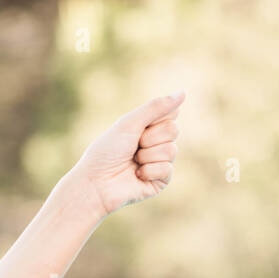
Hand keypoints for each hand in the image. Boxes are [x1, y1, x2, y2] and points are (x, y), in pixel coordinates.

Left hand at [70, 92, 184, 217]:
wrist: (95, 183)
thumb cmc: (106, 153)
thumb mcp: (129, 124)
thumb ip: (155, 107)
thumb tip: (183, 92)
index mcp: (147, 128)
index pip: (170, 114)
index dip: (153, 120)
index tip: (136, 128)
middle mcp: (155, 144)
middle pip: (173, 130)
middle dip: (149, 138)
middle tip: (132, 147)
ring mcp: (158, 163)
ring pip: (172, 150)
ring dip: (147, 155)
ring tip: (132, 162)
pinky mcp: (159, 181)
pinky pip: (168, 169)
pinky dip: (149, 171)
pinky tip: (136, 176)